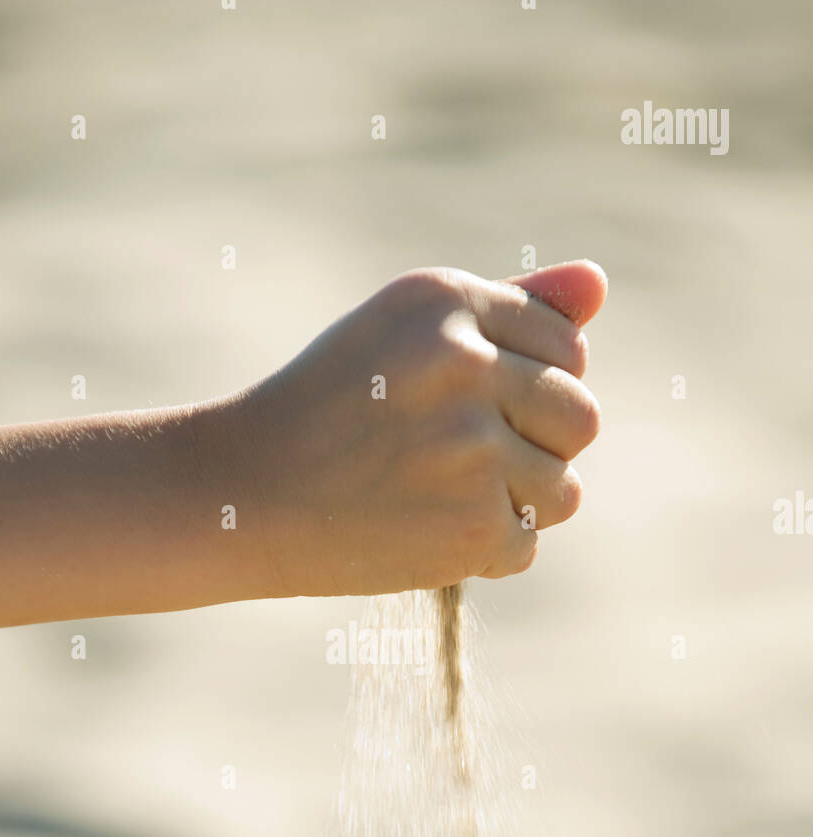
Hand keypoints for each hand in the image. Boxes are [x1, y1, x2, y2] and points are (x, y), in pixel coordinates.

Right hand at [216, 260, 606, 596]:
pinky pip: (525, 544)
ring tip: (438, 496)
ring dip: (513, 504)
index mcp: (449, 301)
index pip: (568, 347)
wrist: (241, 492)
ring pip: (562, 489)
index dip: (527, 386)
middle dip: (535, 446)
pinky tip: (421, 530)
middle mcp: (465, 365)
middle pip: (580, 418)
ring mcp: (472, 450)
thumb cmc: (328, 406)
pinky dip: (480, 550)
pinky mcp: (470, 526)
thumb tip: (599, 283)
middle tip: (457, 459)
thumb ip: (509, 309)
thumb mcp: (406, 334)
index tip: (464, 405)